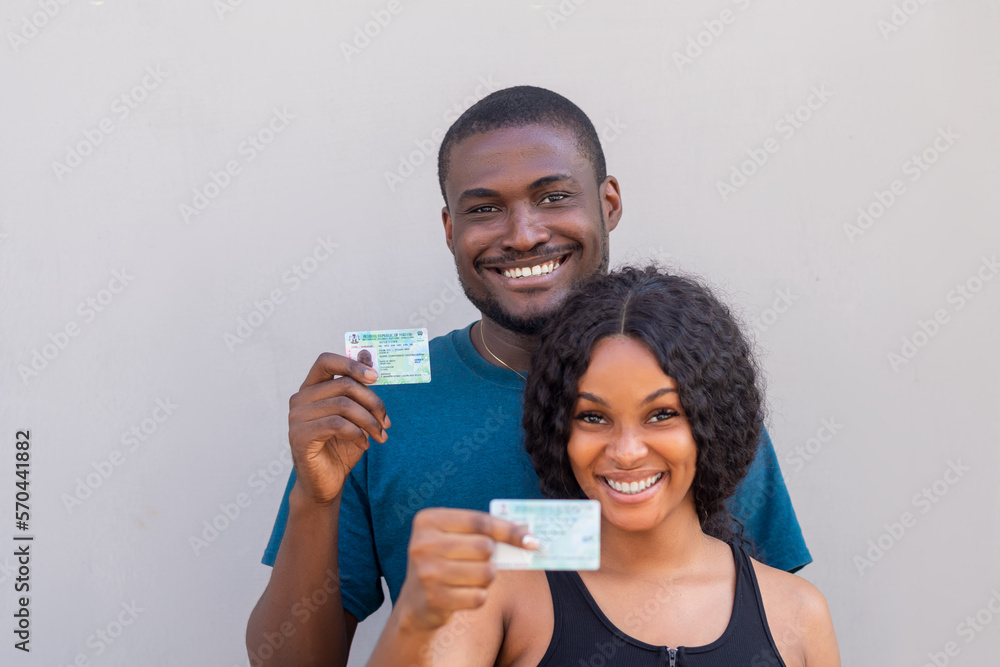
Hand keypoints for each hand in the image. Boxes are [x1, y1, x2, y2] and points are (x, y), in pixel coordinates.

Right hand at [287, 352, 390, 505]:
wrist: (326, 483)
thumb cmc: (341, 447)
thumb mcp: (356, 414)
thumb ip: (358, 385)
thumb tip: (366, 353)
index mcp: (311, 388)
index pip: (326, 361)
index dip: (352, 364)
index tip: (376, 377)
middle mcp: (300, 399)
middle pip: (343, 384)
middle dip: (372, 401)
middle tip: (386, 421)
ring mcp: (296, 417)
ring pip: (343, 405)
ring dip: (369, 421)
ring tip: (380, 436)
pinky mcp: (299, 436)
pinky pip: (336, 424)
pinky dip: (358, 434)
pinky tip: (365, 445)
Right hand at [397, 508, 538, 631]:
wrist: (416, 600)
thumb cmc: (445, 560)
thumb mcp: (455, 537)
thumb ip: (486, 531)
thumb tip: (528, 535)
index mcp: (428, 520)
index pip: (479, 521)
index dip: (509, 530)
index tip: (532, 540)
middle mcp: (423, 544)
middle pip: (484, 547)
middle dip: (491, 556)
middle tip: (480, 561)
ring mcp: (427, 573)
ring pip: (486, 572)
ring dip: (486, 577)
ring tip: (469, 578)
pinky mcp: (434, 599)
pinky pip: (479, 597)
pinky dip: (478, 596)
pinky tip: (462, 594)